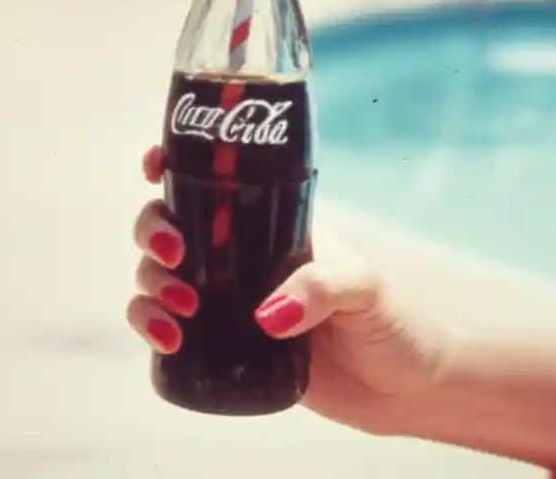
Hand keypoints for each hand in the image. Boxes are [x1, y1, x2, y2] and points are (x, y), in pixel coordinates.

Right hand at [127, 145, 450, 434]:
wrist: (405, 390)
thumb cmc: (395, 324)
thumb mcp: (367, 289)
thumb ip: (322, 288)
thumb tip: (267, 315)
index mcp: (272, 225)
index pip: (213, 182)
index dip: (174, 166)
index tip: (154, 166)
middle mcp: (241, 257)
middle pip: (169, 225)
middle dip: (154, 231)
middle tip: (175, 255)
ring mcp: (226, 300)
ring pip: (158, 275)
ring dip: (151, 284)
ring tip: (181, 311)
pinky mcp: (220, 346)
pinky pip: (165, 325)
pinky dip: (151, 325)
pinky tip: (168, 340)